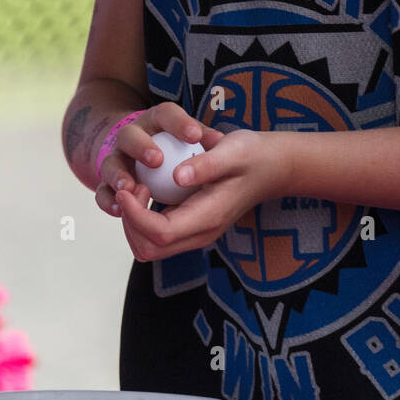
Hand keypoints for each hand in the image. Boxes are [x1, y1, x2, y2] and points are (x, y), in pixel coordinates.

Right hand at [93, 102, 223, 217]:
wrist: (155, 156)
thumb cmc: (188, 147)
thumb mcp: (199, 138)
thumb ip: (206, 138)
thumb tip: (216, 141)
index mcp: (157, 120)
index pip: (165, 114)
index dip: (178, 123)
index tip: (194, 136)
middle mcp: (133, 137)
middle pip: (129, 135)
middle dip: (141, 146)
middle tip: (157, 160)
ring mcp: (118, 160)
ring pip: (111, 164)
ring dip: (119, 176)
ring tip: (130, 188)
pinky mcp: (111, 184)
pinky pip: (103, 193)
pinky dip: (109, 201)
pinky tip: (120, 211)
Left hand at [114, 127, 283, 261]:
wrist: (272, 167)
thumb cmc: (253, 155)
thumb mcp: (233, 150)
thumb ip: (206, 164)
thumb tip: (177, 176)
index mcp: (208, 218)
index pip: (159, 234)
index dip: (134, 215)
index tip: (127, 187)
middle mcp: (200, 234)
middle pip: (148, 249)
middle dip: (129, 221)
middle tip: (132, 185)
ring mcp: (196, 234)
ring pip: (149, 247)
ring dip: (133, 221)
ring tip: (139, 186)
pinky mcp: (192, 227)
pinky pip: (156, 235)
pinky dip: (141, 218)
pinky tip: (147, 188)